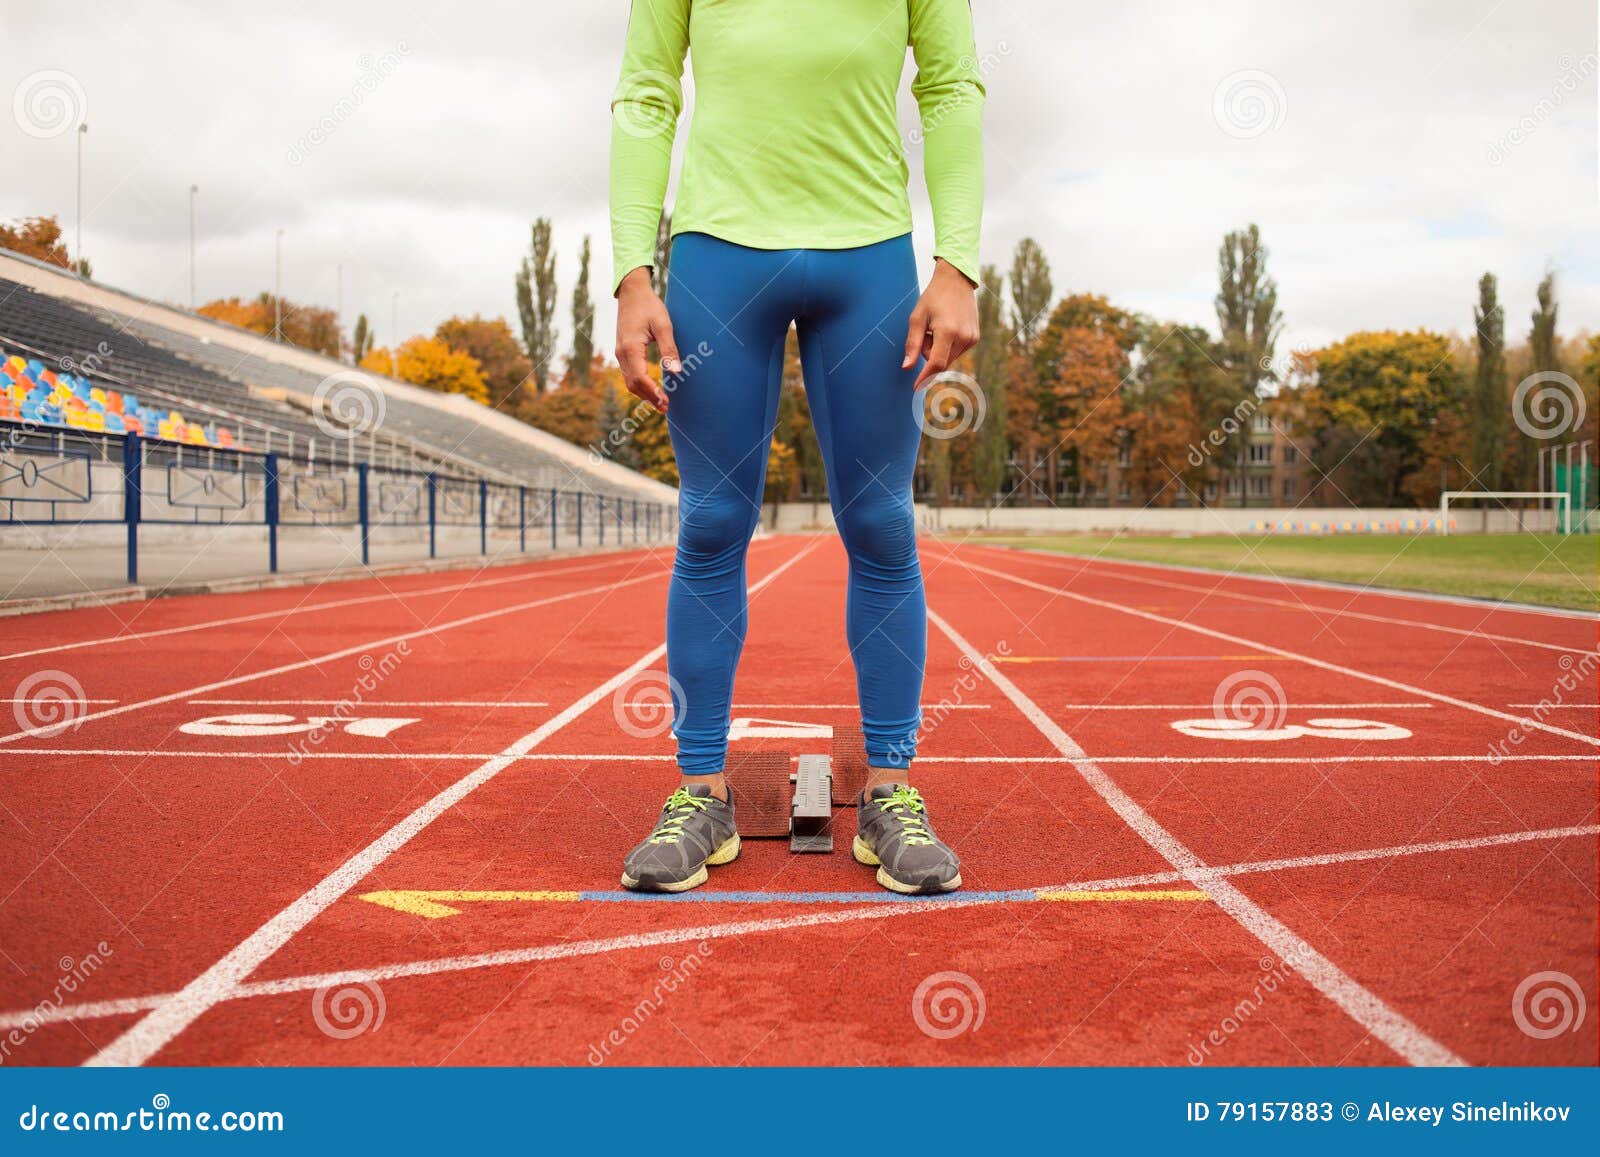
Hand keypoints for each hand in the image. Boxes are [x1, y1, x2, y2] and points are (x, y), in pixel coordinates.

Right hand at [614, 267, 677, 411]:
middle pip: (633, 384)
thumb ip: (669, 349)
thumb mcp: (664, 325)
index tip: (665, 402)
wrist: (632, 292)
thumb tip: (676, 372)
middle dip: (649, 398)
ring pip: (629, 381)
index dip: (652, 393)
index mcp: (631, 347)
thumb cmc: (649, 306)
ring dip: (644, 394)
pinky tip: (651, 389)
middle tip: (667, 407)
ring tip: (661, 402)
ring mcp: (620, 353)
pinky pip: (629, 374)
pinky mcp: (622, 351)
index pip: (640, 378)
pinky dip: (639, 385)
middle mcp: (622, 353)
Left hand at [903, 259, 979, 389]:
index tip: (916, 387)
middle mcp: (963, 337)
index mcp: (947, 331)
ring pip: (949, 359)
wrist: (956, 280)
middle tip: (926, 333)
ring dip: (939, 350)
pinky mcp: (975, 338)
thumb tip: (907, 368)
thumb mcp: (917, 318)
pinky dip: (948, 346)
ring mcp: (972, 338)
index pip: (935, 363)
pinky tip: (947, 327)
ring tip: (937, 328)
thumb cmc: (933, 297)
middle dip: (929, 354)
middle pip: (941, 362)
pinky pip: (956, 352)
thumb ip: (912, 344)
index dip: (925, 377)